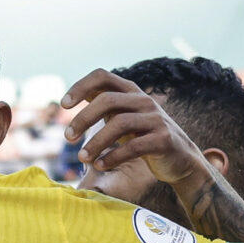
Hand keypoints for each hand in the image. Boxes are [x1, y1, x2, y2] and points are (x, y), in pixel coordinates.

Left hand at [60, 70, 212, 188]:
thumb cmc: (143, 137)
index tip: (63, 105)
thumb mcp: (122, 118)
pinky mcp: (163, 139)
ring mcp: (155, 119)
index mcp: (130, 92)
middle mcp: (143, 100)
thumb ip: (103, 107)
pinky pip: (134, 146)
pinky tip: (100, 165)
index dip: (80, 86)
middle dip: (83, 119)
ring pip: (120, 123)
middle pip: (107, 100)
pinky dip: (113, 156)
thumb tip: (69, 100)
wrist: (179, 159)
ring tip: (81, 158)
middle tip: (67, 137)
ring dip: (96, 142)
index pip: (102, 76)